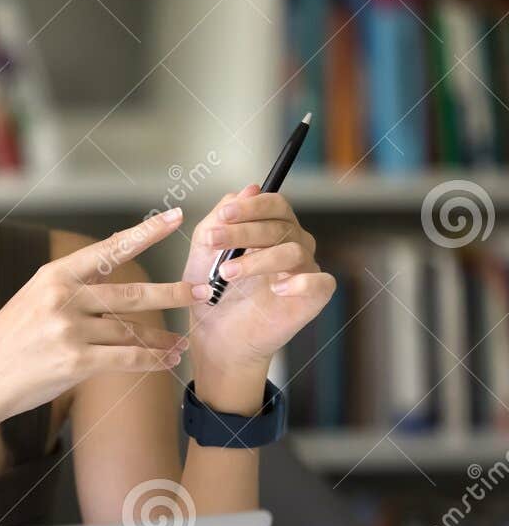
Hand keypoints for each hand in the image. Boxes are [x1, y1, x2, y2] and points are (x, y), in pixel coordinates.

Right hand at [0, 210, 204, 421]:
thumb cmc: (7, 341)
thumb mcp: (32, 300)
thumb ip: (71, 284)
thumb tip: (114, 262)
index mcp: (53, 276)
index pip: (108, 249)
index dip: (145, 233)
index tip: (175, 218)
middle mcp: (62, 299)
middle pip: (130, 293)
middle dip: (170, 293)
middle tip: (200, 291)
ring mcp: (68, 331)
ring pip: (131, 330)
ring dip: (161, 338)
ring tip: (181, 341)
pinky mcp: (74, 363)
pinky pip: (126, 358)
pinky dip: (152, 360)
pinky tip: (168, 360)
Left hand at [184, 185, 335, 390]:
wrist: (215, 337)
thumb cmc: (211, 293)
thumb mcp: (203, 253)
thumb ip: (219, 220)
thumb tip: (248, 188)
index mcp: (271, 229)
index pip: (274, 204)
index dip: (251, 206)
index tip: (223, 215)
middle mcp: (293, 245)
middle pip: (281, 225)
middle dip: (244, 231)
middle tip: (214, 241)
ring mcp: (304, 271)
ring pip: (293, 252)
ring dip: (257, 260)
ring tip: (226, 274)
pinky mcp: (313, 297)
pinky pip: (321, 282)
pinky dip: (301, 282)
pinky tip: (276, 288)